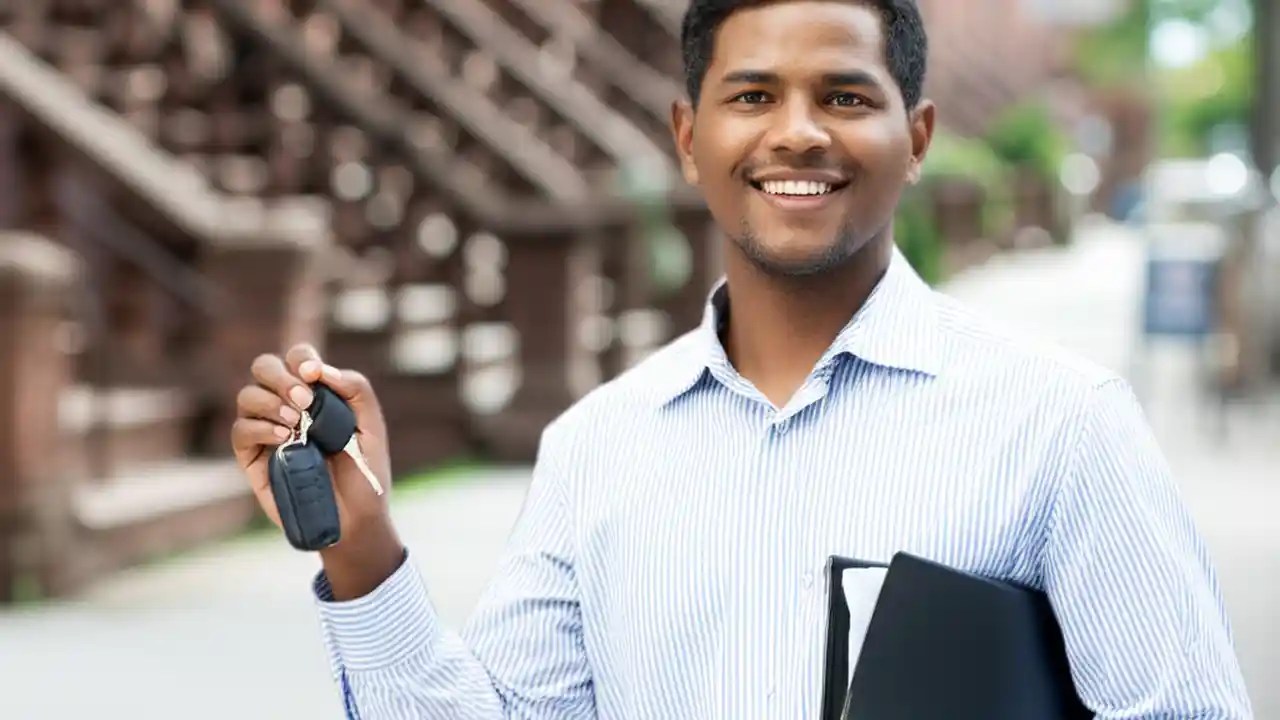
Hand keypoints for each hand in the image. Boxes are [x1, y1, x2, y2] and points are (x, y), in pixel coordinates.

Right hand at [231, 343, 403, 598]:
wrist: (356, 518)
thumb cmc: (366, 472)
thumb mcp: (372, 427)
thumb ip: (356, 391)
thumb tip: (321, 371)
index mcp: (316, 394)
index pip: (297, 358)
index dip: (301, 358)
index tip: (314, 375)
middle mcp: (287, 407)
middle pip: (263, 367)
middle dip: (280, 376)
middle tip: (304, 401)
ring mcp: (267, 431)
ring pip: (247, 395)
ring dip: (270, 402)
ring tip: (296, 424)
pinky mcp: (252, 458)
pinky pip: (240, 431)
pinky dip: (259, 428)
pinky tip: (284, 438)